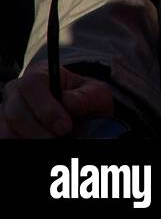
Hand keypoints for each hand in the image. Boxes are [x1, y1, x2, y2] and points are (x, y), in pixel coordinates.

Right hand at [0, 65, 114, 137]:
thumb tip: (69, 103)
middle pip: (16, 112)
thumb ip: (85, 96)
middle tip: (60, 139)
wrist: (80, 111)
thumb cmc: (85, 98)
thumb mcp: (94, 93)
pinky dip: (22, 144)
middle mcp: (16, 91)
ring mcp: (6, 111)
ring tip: (53, 142)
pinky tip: (40, 144)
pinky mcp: (4, 128)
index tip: (65, 127)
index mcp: (39, 74)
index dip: (47, 108)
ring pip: (6, 130)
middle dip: (39, 131)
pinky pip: (5, 139)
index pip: (32, 85)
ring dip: (30, 139)